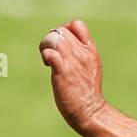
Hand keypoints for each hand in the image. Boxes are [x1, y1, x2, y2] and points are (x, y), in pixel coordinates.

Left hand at [38, 19, 107, 133]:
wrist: (91, 112)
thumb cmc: (88, 94)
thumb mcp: (90, 68)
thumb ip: (81, 56)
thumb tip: (65, 51)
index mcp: (90, 50)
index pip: (77, 24)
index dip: (64, 29)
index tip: (61, 45)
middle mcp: (82, 53)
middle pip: (61, 30)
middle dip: (51, 40)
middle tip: (51, 56)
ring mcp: (73, 62)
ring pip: (54, 38)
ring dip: (46, 46)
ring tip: (48, 61)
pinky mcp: (63, 73)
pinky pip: (51, 54)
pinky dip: (46, 55)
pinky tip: (47, 65)